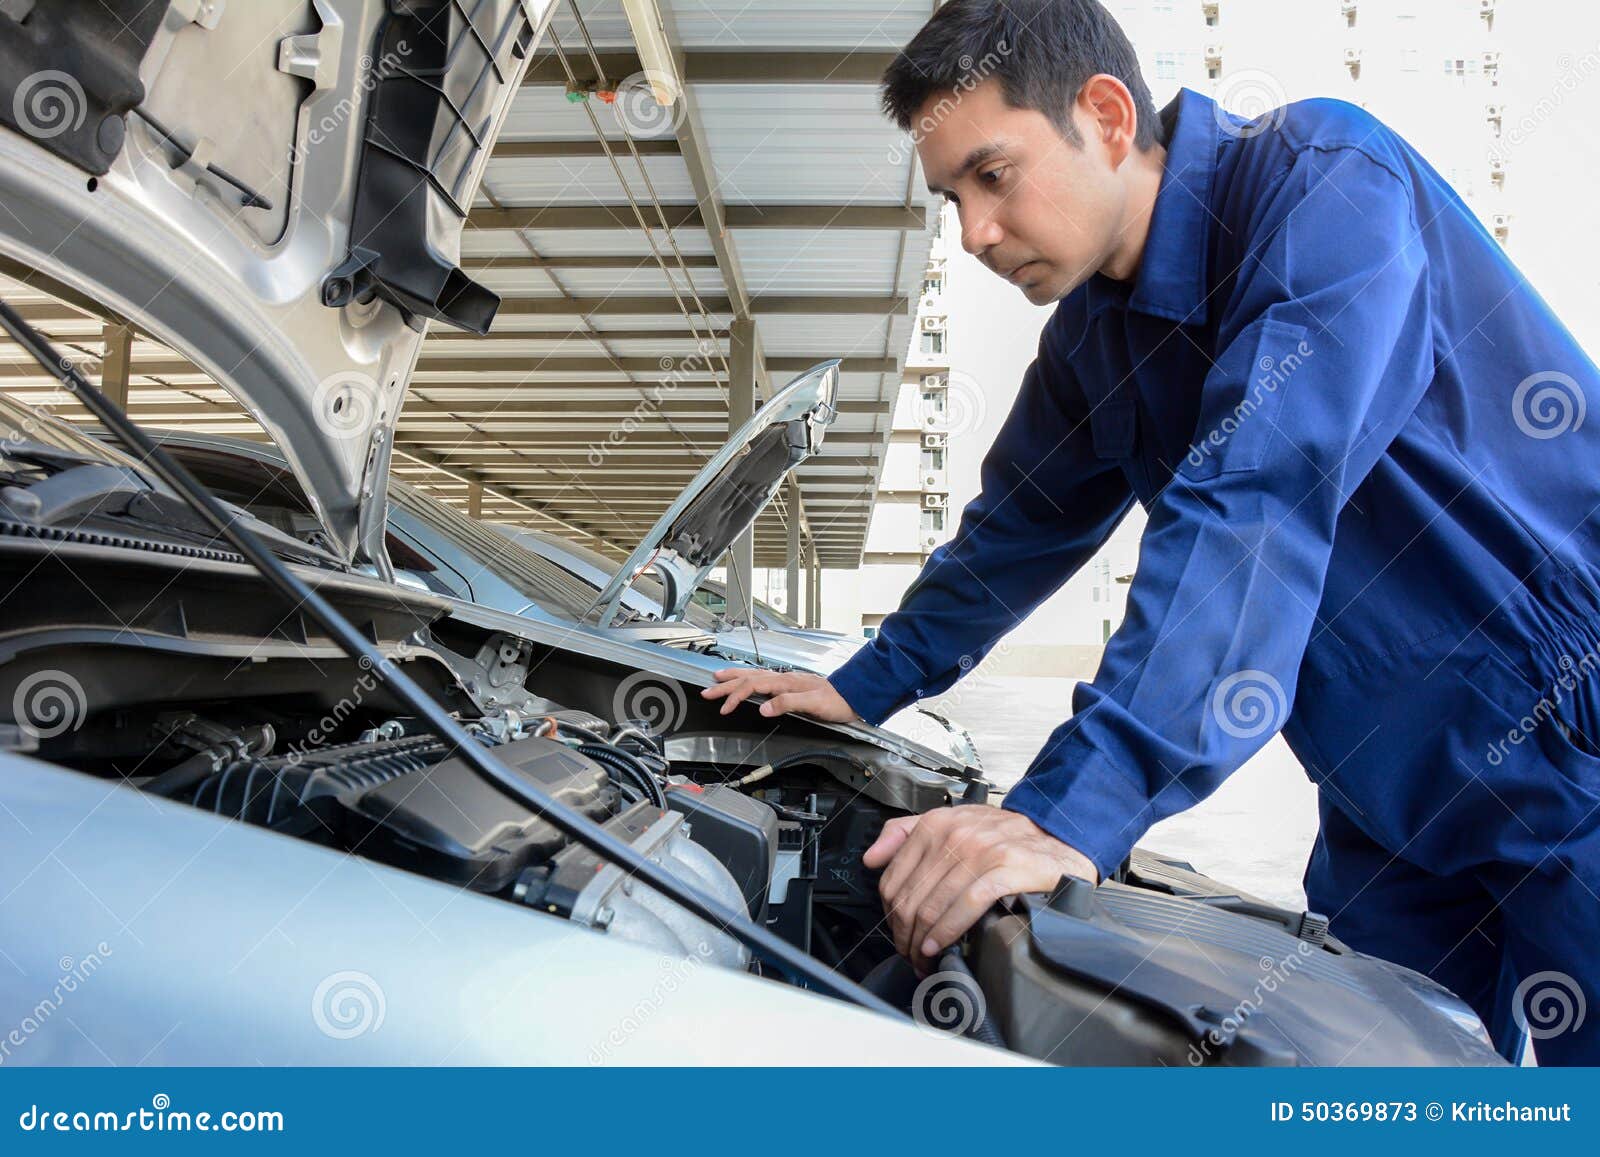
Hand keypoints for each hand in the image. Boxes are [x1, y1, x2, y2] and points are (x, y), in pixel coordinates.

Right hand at [699, 668, 859, 721]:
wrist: (852, 696)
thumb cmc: (835, 701)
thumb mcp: (813, 704)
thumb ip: (787, 703)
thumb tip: (763, 708)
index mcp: (784, 682)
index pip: (752, 686)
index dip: (735, 696)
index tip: (724, 708)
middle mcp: (783, 678)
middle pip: (747, 677)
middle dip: (726, 684)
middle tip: (708, 690)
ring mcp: (786, 680)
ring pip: (753, 675)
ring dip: (734, 677)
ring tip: (718, 678)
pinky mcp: (789, 684)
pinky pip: (762, 678)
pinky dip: (748, 679)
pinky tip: (746, 681)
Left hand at [864, 806, 1098, 973]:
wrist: (1057, 837)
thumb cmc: (1003, 836)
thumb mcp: (952, 823)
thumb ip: (905, 835)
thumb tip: (870, 859)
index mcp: (935, 824)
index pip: (893, 879)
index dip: (889, 917)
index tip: (897, 935)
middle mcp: (955, 834)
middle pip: (910, 898)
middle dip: (904, 936)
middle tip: (908, 956)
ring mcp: (980, 851)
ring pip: (933, 906)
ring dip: (923, 942)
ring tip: (923, 959)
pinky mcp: (1005, 868)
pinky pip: (965, 906)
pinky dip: (948, 931)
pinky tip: (941, 947)